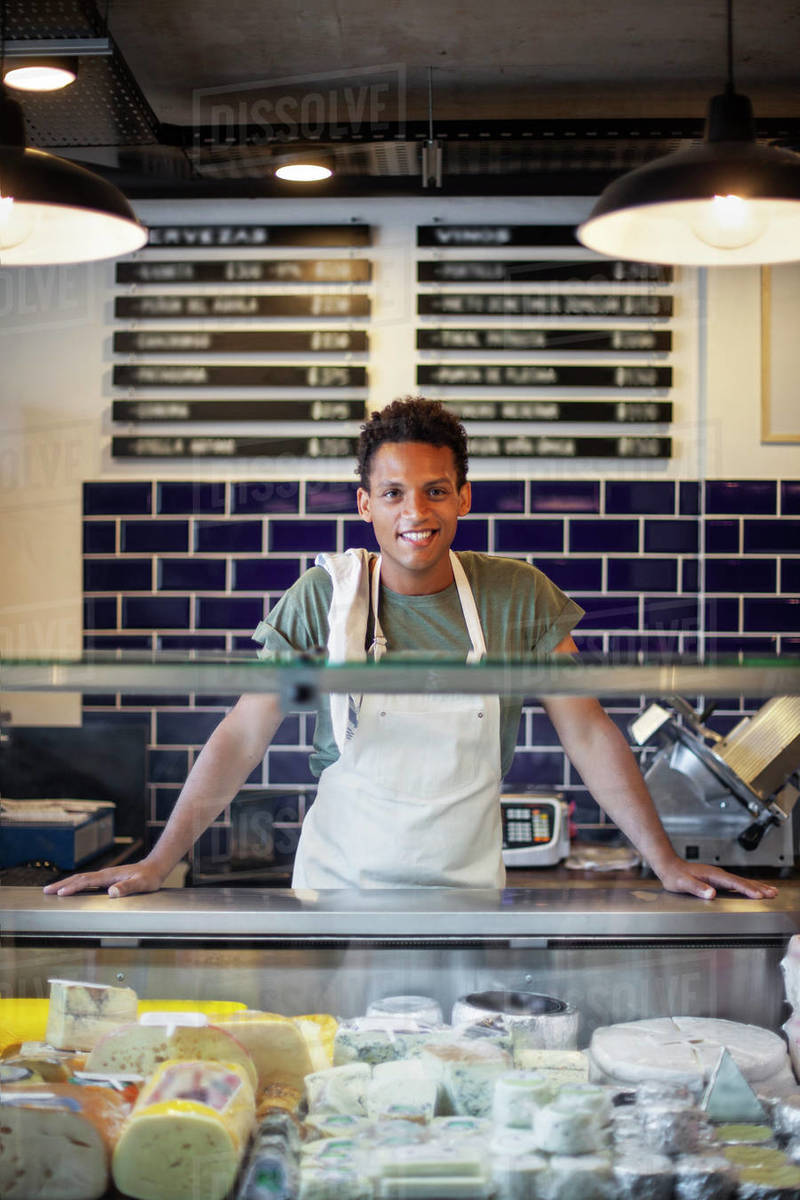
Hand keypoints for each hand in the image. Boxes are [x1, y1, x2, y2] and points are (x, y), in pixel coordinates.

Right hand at [42, 859, 164, 898]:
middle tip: (46, 891)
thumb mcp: (141, 884)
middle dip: (62, 884)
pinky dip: (76, 884)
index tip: (60, 893)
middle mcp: (104, 874)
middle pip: (79, 878)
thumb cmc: (149, 877)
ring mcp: (105, 876)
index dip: (73, 887)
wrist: (154, 868)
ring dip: (66, 884)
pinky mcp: (107, 879)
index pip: (86, 881)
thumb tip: (111, 892)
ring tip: (53, 890)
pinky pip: (87, 882)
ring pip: (81, 879)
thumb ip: (127, 887)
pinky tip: (72, 889)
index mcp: (109, 876)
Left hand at [654, 855, 778, 900]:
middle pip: (742, 881)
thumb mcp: (683, 883)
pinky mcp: (717, 880)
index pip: (734, 883)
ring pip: (741, 881)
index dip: (747, 889)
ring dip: (756, 886)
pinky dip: (747, 887)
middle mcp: (718, 874)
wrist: (669, 867)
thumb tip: (711, 893)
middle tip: (773, 893)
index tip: (759, 895)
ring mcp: (718, 876)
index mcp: (713, 875)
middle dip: (758, 887)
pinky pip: (736, 884)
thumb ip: (697, 888)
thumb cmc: (675, 875)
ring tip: (770, 891)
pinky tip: (752, 890)